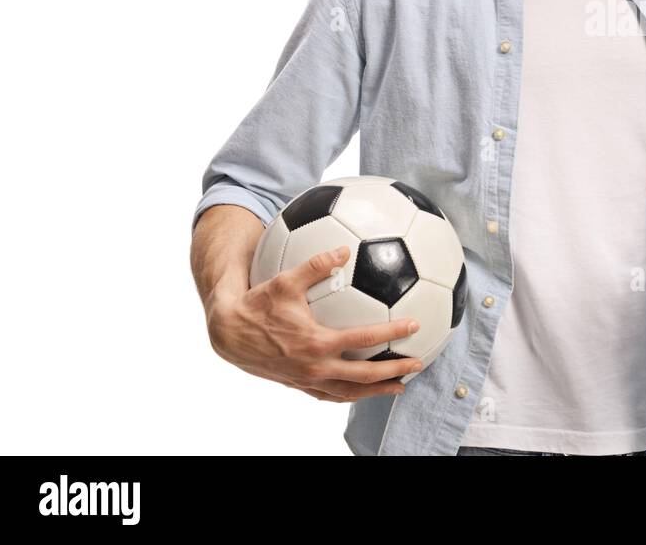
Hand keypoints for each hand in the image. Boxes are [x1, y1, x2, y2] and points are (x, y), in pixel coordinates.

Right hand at [206, 245, 425, 402]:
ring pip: (348, 392)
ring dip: (376, 390)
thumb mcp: (284, 280)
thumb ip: (316, 266)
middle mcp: (314, 366)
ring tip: (399, 386)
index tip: (414, 326)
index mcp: (316, 342)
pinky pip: (329, 395)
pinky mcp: (298, 385)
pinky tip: (362, 389)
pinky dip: (350, 394)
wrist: (227, 333)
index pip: (364, 338)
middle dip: (393, 371)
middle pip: (364, 375)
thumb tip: (343, 249)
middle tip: (417, 364)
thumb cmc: (257, 304)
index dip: (392, 333)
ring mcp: (306, 379)